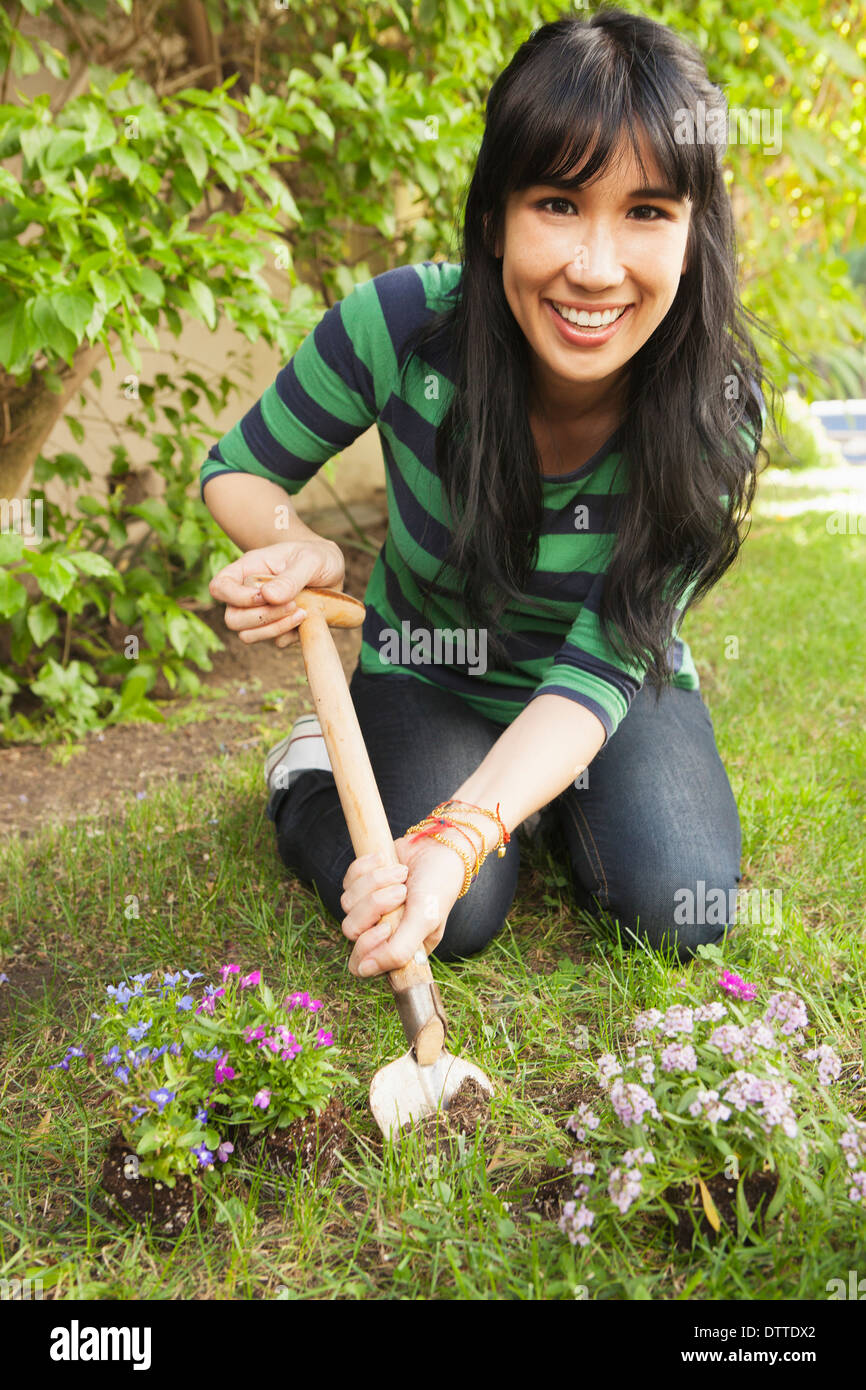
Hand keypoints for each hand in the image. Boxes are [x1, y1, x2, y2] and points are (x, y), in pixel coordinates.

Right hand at [208, 539, 344, 646]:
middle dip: (261, 617)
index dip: (235, 597)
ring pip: (248, 635)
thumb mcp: (309, 560)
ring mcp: (261, 613)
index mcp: (248, 570)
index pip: (220, 588)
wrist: (332, 568)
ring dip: (275, 629)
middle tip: (293, 605)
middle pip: (232, 618)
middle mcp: (248, 594)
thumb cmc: (315, 556)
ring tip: (302, 613)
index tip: (264, 596)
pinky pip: (275, 642)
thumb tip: (268, 596)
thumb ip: (290, 577)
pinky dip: (290, 636)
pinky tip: (307, 619)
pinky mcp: (278, 627)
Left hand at [340, 836, 467, 977]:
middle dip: (375, 906)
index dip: (368, 945)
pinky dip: (368, 867)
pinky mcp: (362, 884)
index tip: (387, 927)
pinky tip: (389, 861)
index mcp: (399, 949)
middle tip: (401, 892)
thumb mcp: (424, 921)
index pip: (362, 964)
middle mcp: (381, 931)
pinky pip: (348, 880)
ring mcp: (370, 908)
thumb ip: (398, 950)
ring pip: (348, 903)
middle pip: (351, 929)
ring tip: (401, 873)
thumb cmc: (438, 886)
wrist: (440, 848)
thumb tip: (364, 970)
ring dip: (376, 882)